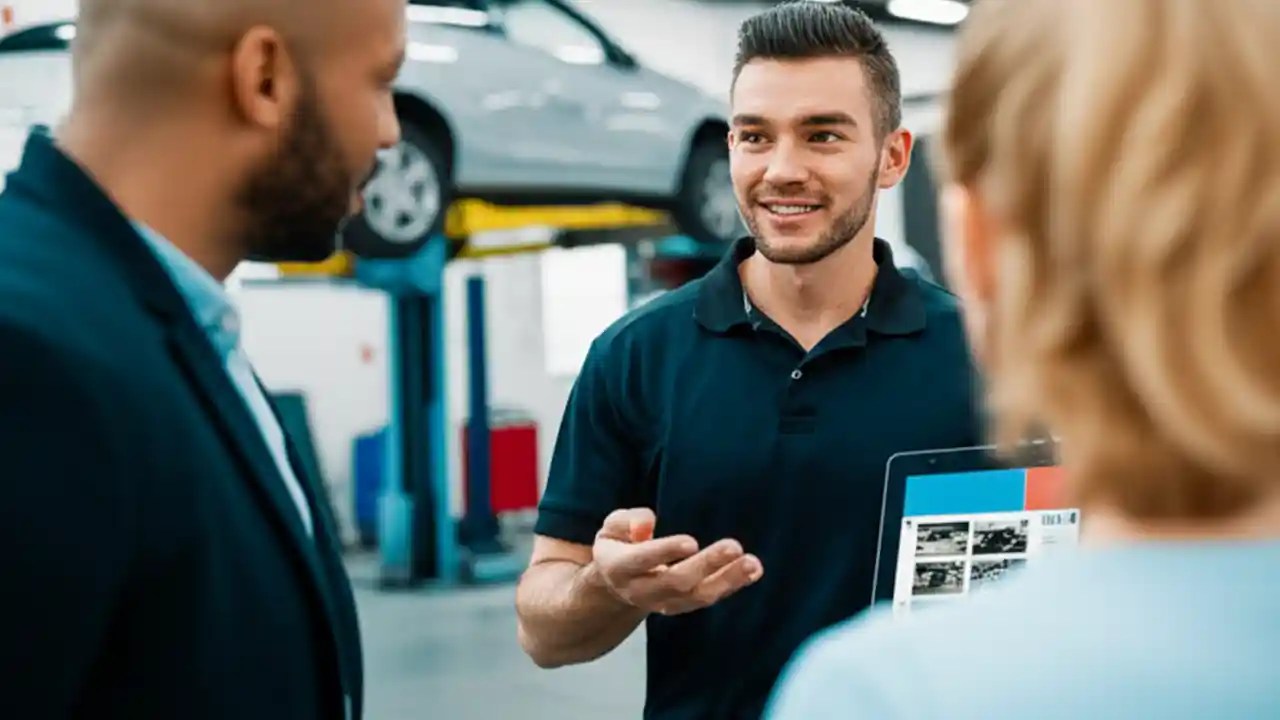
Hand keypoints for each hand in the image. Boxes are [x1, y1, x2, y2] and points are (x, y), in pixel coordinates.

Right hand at [592, 508, 763, 615]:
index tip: (691, 542)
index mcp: (619, 567)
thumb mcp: (611, 528)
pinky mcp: (683, 605)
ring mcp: (664, 602)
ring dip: (728, 580)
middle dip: (706, 565)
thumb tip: (647, 524)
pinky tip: (753, 570)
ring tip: (752, 563)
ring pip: (698, 596)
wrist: (616, 587)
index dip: (665, 552)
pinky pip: (708, 598)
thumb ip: (626, 521)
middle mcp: (642, 590)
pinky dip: (732, 585)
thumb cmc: (619, 546)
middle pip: (676, 582)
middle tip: (734, 546)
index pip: (641, 561)